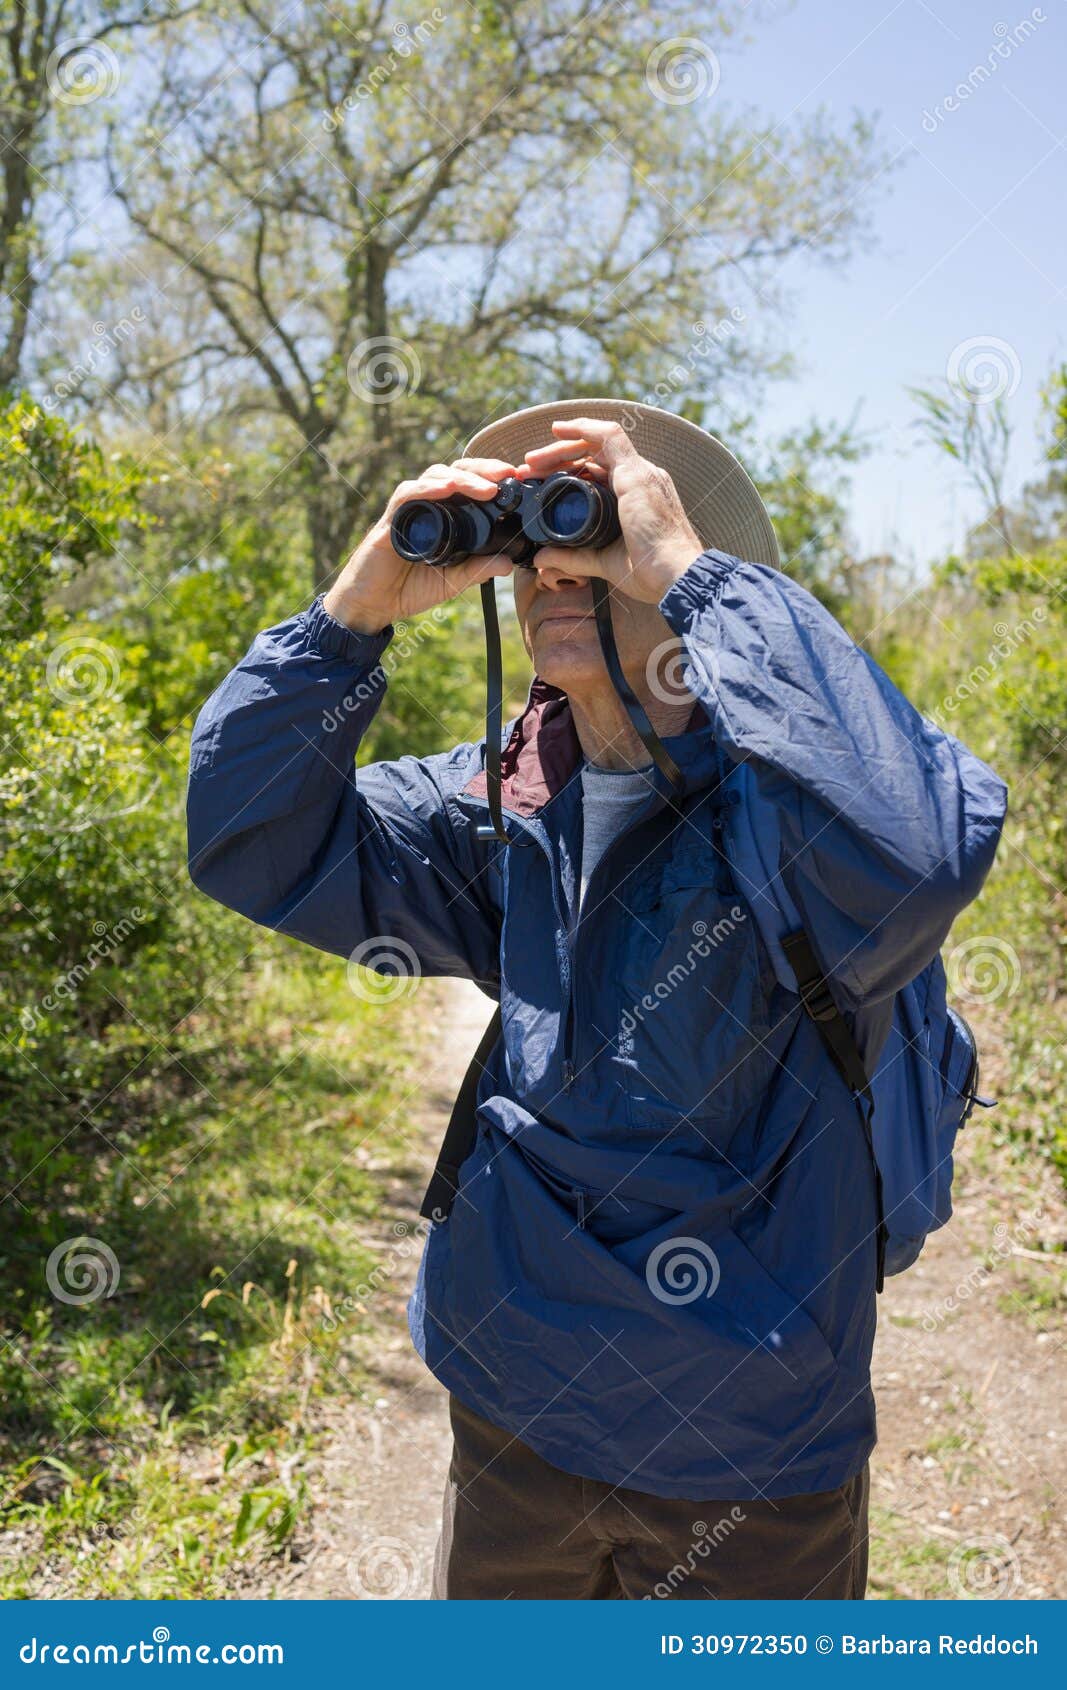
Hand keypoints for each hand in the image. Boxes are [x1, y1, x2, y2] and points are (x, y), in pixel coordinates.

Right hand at [322, 458, 528, 633]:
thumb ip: (477, 570)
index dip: (491, 476)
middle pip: (455, 471)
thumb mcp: (453, 581)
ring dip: (462, 479)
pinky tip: (445, 489)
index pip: (469, 483)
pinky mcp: (391, 520)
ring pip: (434, 477)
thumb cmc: (409, 588)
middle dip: (482, 469)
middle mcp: (427, 505)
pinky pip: (409, 496)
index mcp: (444, 515)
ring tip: (485, 488)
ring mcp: (408, 510)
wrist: (373, 604)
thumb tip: (508, 562)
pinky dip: (427, 490)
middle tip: (507, 474)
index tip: (516, 478)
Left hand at [521, 418, 702, 603]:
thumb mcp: (602, 561)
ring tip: (534, 459)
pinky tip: (560, 430)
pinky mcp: (636, 474)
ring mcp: (640, 473)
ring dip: (563, 446)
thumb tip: (543, 559)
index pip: (598, 471)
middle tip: (530, 467)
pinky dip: (584, 429)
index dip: (567, 471)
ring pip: (597, 443)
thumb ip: (572, 557)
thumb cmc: (651, 572)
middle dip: (558, 456)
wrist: (675, 576)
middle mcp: (640, 478)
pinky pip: (610, 437)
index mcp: (636, 496)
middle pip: (594, 456)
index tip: (540, 479)